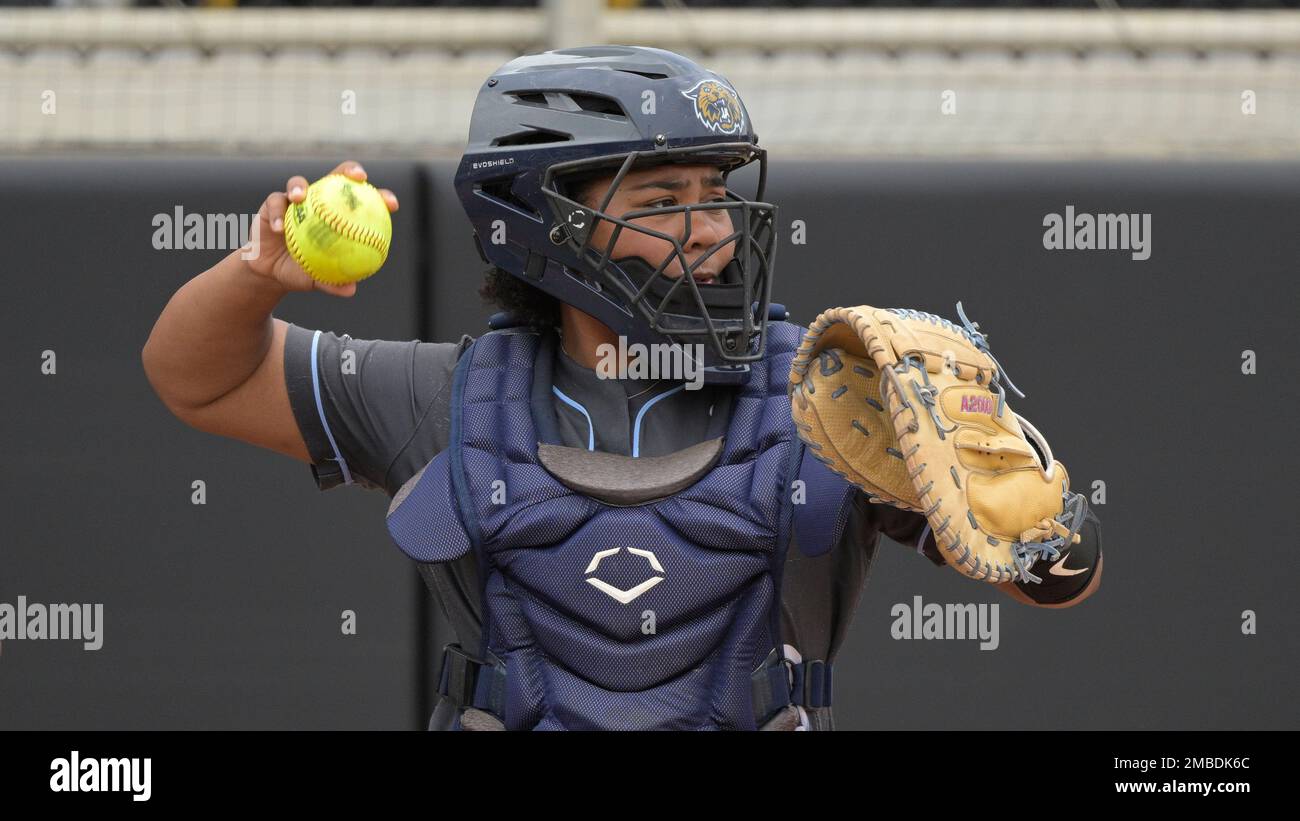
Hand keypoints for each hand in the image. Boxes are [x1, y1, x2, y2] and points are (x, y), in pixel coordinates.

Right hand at [241, 160, 399, 297]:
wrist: (271, 272)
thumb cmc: (301, 271)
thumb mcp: (317, 280)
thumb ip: (333, 283)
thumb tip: (350, 289)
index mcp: (338, 216)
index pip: (363, 201)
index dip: (380, 198)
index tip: (392, 204)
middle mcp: (318, 202)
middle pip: (336, 177)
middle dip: (349, 170)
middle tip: (358, 177)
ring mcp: (295, 201)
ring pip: (299, 184)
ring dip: (300, 187)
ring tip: (300, 198)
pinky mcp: (272, 204)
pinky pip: (274, 204)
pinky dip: (278, 214)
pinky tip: (281, 228)